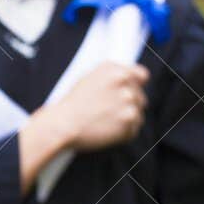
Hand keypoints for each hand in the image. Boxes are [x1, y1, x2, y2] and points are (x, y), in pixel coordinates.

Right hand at [18, 62, 148, 189]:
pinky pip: (133, 129)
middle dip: (126, 105)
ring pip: (137, 113)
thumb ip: (110, 77)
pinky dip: (122, 133)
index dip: (135, 84)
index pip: (141, 75)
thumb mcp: (87, 79)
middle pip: (139, 96)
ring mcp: (129, 102)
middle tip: (106, 112)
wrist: (61, 125)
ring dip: (124, 119)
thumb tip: (127, 81)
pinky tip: (105, 131)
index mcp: (115, 70)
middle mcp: (125, 83)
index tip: (127, 92)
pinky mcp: (130, 121)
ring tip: (103, 122)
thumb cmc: (70, 105)